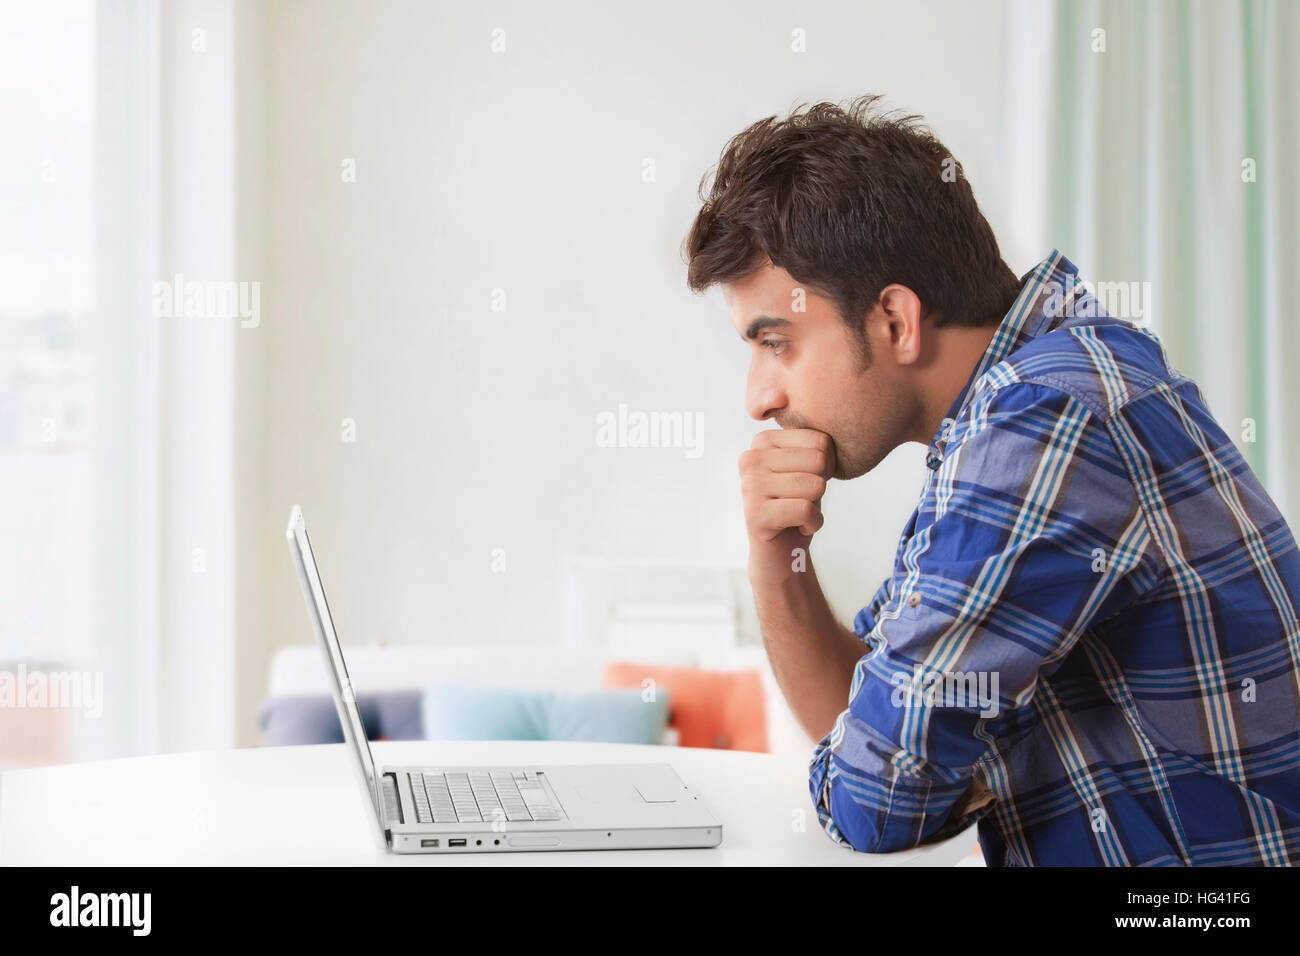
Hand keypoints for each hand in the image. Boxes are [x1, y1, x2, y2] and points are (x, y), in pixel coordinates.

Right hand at [738, 428, 835, 585]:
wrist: (784, 554)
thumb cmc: (799, 505)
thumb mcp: (809, 468)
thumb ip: (815, 443)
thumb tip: (822, 425)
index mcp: (763, 441)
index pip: (821, 440)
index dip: (827, 466)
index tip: (807, 480)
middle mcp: (750, 459)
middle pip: (818, 460)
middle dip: (821, 486)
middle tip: (802, 499)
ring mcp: (749, 486)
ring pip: (814, 485)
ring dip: (817, 507)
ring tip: (797, 513)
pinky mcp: (754, 514)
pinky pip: (806, 510)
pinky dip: (813, 524)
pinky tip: (797, 527)